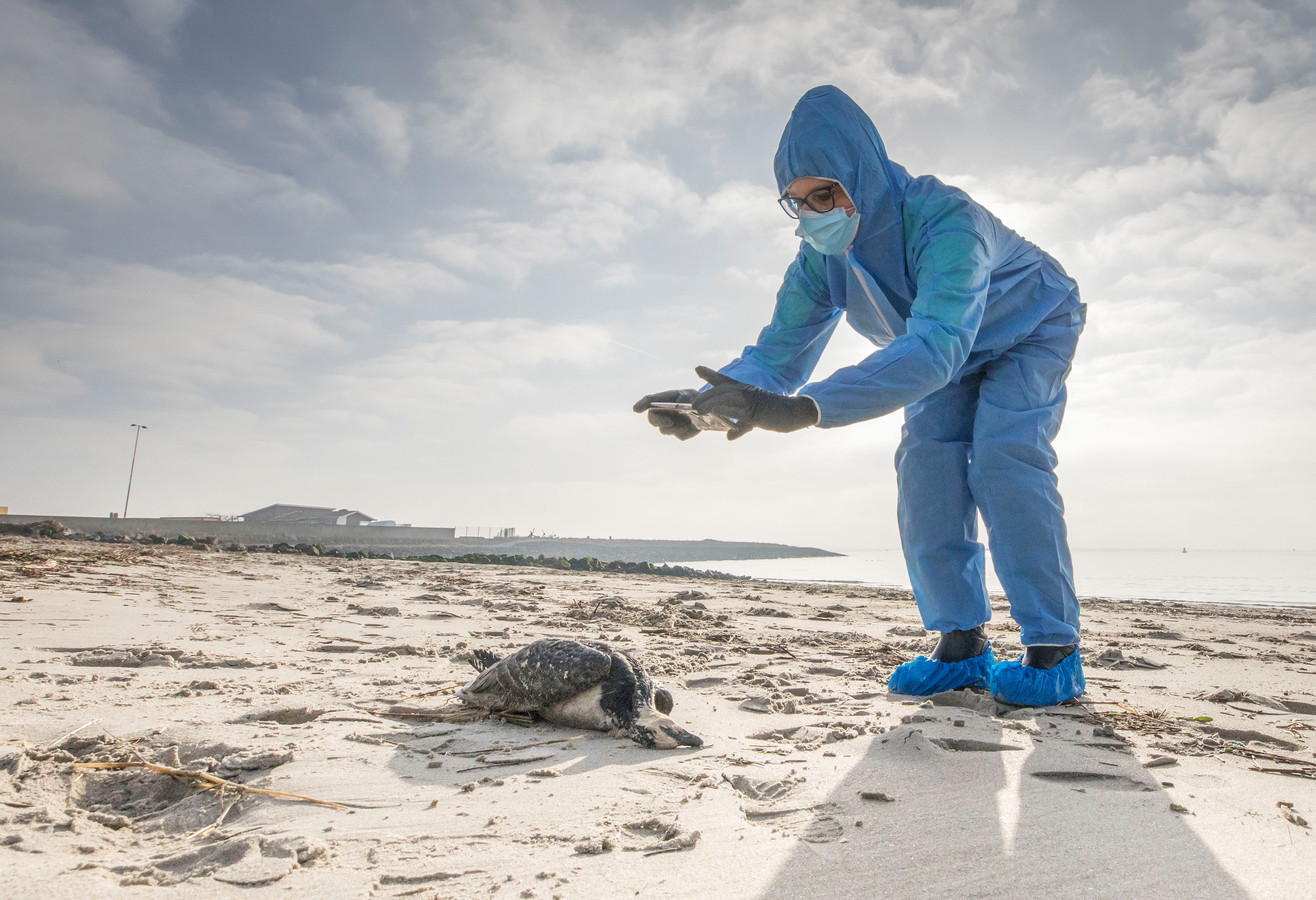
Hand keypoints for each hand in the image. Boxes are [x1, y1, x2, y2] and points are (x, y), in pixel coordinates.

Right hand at [633, 387, 701, 440]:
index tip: (636, 410)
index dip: (641, 404)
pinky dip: (688, 432)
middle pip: (652, 419)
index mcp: (663, 400)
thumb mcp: (692, 395)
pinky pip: (680, 436)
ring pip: (665, 430)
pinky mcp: (679, 434)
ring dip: (676, 428)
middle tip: (669, 422)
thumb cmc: (695, 399)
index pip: (649, 401)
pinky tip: (693, 426)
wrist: (706, 411)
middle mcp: (662, 413)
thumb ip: (685, 397)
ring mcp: (669, 425)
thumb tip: (679, 403)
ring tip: (687, 423)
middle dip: (659, 422)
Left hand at [691, 366, 818, 439]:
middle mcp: (747, 392)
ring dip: (711, 403)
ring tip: (698, 410)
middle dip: (706, 396)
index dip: (711, 375)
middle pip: (723, 389)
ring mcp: (752, 400)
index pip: (725, 381)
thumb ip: (740, 427)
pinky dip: (726, 410)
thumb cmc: (775, 415)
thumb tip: (728, 437)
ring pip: (727, 398)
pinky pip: (738, 410)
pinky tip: (715, 410)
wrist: (794, 413)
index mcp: (746, 390)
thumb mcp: (755, 420)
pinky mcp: (756, 411)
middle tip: (694, 406)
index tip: (697, 369)